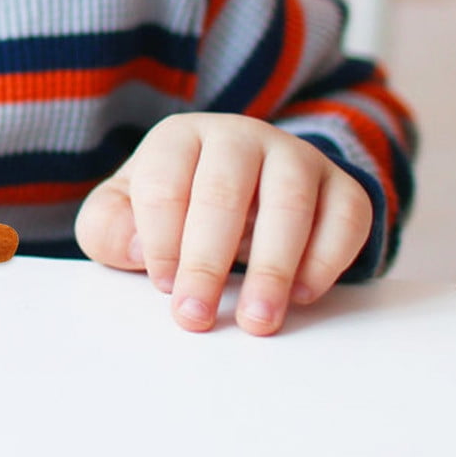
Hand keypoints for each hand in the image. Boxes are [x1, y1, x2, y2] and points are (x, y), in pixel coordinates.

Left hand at [74, 113, 371, 335]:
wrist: (244, 191)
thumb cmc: (174, 208)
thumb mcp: (124, 212)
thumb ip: (109, 228)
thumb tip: (136, 250)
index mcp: (179, 137)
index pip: (164, 183)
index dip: (160, 239)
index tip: (162, 286)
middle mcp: (239, 136)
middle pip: (223, 191)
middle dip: (206, 260)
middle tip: (196, 315)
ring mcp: (295, 157)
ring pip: (289, 202)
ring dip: (272, 267)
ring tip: (257, 320)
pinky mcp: (341, 186)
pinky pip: (346, 216)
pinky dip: (326, 259)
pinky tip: (300, 295)